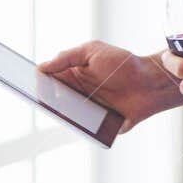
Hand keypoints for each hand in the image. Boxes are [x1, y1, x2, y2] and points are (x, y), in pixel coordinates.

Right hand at [38, 40, 182, 131]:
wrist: (150, 82)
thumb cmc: (122, 64)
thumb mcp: (93, 51)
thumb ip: (67, 57)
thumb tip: (41, 67)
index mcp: (72, 74)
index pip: (48, 79)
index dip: (38, 82)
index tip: (32, 83)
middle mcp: (76, 93)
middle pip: (52, 100)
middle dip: (46, 99)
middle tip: (44, 97)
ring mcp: (86, 110)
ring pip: (65, 116)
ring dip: (61, 113)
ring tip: (62, 107)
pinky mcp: (97, 125)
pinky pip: (83, 130)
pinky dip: (78, 128)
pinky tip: (77, 121)